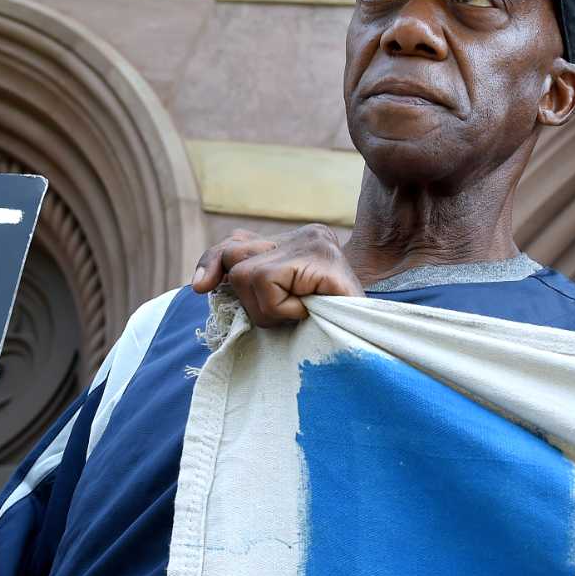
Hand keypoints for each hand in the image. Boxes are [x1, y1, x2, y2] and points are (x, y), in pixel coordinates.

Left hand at [190, 225, 361, 327]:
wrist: (374, 341)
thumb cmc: (330, 332)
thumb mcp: (283, 307)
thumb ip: (254, 288)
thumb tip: (202, 283)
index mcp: (296, 243)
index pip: (236, 242)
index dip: (211, 263)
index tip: (200, 287)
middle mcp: (305, 234)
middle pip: (232, 254)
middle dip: (243, 297)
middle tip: (280, 316)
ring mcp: (312, 241)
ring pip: (244, 272)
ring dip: (265, 308)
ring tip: (297, 315)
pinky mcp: (318, 255)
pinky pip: (266, 282)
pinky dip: (279, 308)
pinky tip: (306, 313)